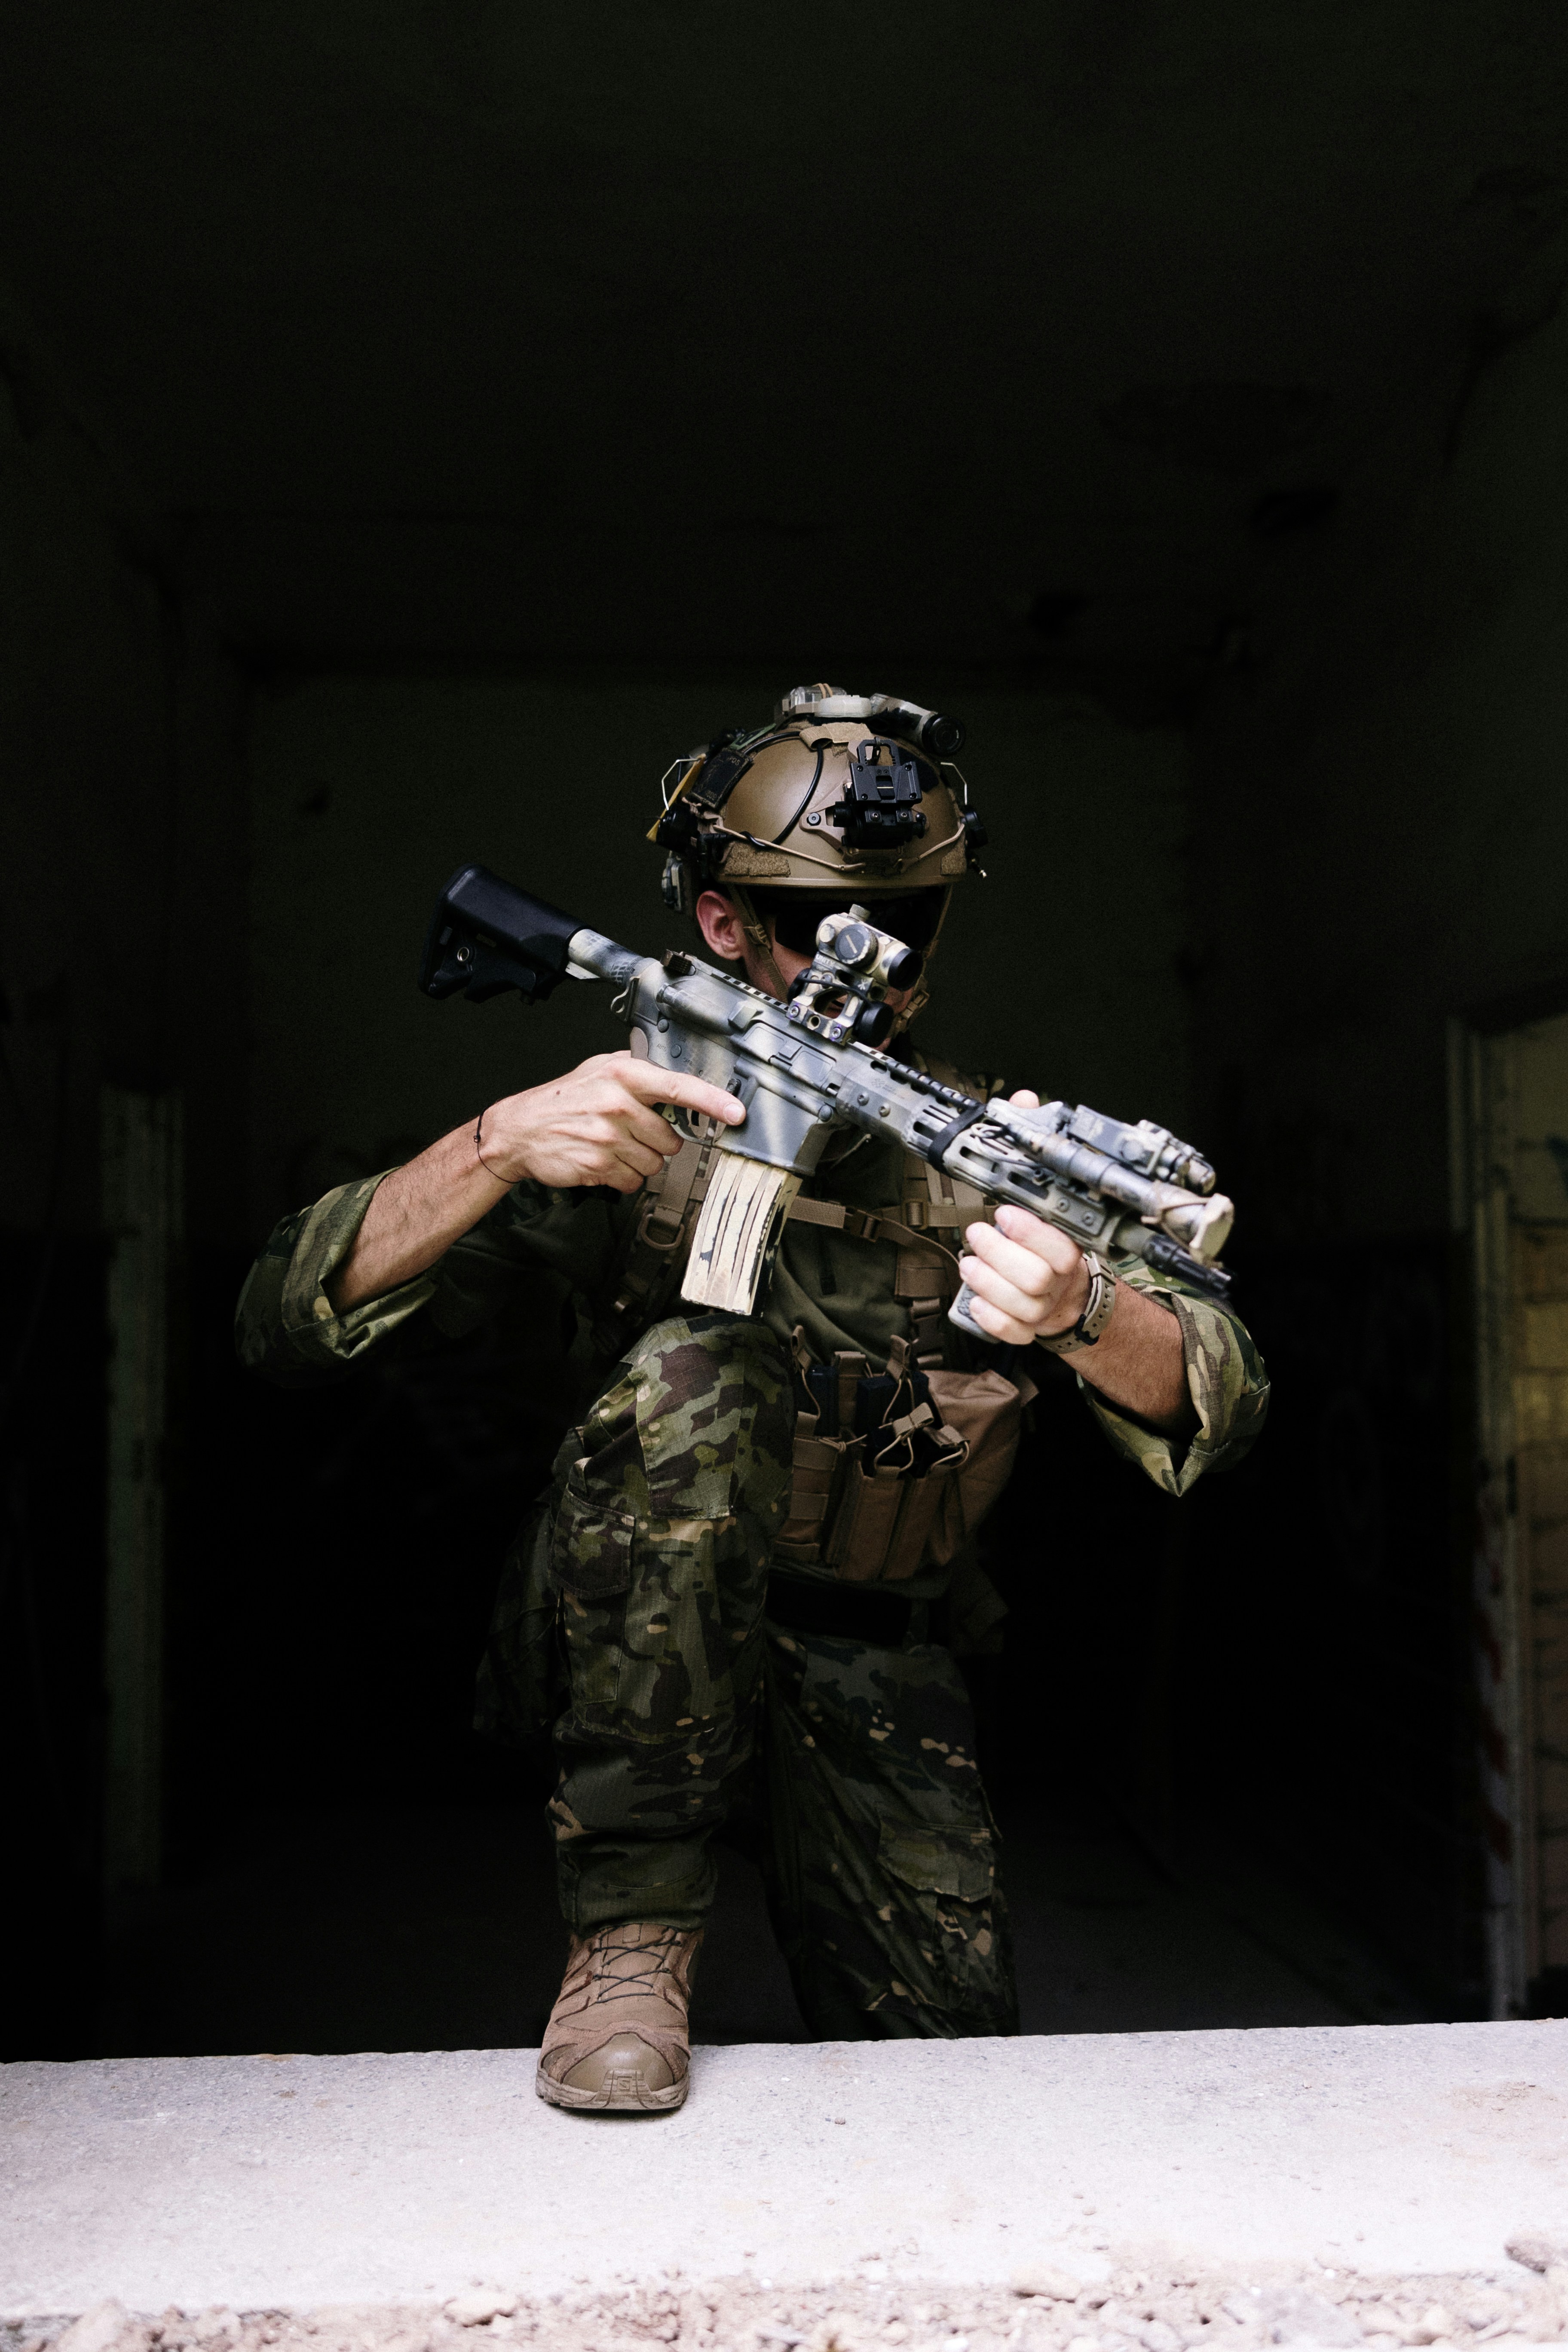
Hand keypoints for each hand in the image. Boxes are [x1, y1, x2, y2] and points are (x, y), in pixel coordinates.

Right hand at [477, 1051, 745, 1193]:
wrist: (519, 1130)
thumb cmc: (562, 1100)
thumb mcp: (597, 1069)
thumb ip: (636, 1068)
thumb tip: (675, 1071)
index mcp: (623, 1076)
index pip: (679, 1088)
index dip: (713, 1102)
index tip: (737, 1113)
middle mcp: (617, 1104)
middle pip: (671, 1139)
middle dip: (656, 1141)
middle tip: (629, 1132)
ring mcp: (608, 1137)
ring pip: (654, 1163)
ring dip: (638, 1160)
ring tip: (612, 1145)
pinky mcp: (599, 1165)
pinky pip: (633, 1181)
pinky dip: (623, 1176)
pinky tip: (603, 1161)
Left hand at [957, 1088, 1093, 1345]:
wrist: (1070, 1292)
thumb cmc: (1051, 1239)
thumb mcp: (1049, 1193)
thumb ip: (1034, 1149)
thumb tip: (1024, 1102)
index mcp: (1072, 1246)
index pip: (1059, 1244)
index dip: (1029, 1231)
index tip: (1004, 1213)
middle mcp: (1061, 1281)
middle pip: (1035, 1277)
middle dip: (998, 1254)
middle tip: (977, 1234)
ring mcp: (1045, 1308)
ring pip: (1019, 1305)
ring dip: (986, 1281)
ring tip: (969, 1261)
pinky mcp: (1027, 1329)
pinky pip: (1010, 1333)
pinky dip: (990, 1318)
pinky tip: (976, 1300)